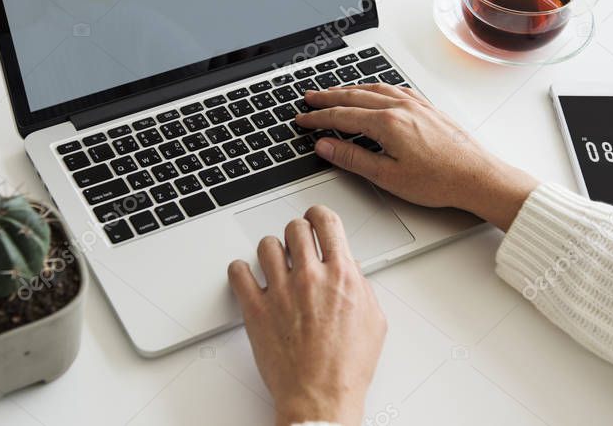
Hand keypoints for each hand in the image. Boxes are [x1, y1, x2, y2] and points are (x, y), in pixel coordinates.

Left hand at [227, 205, 385, 425]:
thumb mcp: (374, 322)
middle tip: (296, 242)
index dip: (318, 214)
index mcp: (341, 276)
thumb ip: (361, 287)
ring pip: (267, 245)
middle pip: (295, 228)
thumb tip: (350, 269)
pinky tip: (249, 276)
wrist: (321, 398)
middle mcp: (310, 278)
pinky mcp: (256, 309)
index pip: (327, 222)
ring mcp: (280, 292)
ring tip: (276, 263)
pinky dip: (241, 271)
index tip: (314, 217)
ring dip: (272, 251)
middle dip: (296, 232)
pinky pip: (239, 273)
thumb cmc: (347, 368)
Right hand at [296, 84, 536, 230]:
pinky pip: (395, 89)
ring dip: (350, 89)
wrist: (478, 177)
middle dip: (328, 97)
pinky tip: (375, 91)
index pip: (342, 115)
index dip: (318, 118)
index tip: (303, 119)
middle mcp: (401, 107)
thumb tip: (326, 146)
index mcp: (388, 123)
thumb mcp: (388, 176)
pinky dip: (376, 88)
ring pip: (374, 89)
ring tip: (335, 92)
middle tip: (310, 97)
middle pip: (355, 96)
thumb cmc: (439, 180)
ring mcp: (416, 105)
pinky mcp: (428, 108)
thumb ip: (353, 158)